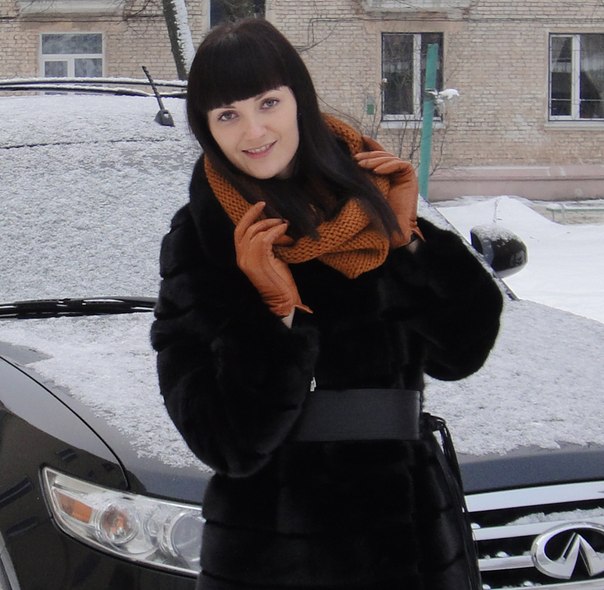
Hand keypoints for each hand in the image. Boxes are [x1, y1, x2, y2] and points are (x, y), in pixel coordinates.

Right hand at [234, 202, 310, 316]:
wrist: (283, 300)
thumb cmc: (280, 281)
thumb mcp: (272, 258)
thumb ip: (268, 244)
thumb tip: (277, 225)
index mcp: (242, 256)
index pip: (239, 231)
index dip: (248, 216)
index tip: (261, 204)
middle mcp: (242, 258)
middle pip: (244, 229)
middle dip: (258, 215)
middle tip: (272, 210)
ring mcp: (249, 261)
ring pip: (254, 233)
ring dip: (270, 224)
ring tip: (282, 223)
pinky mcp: (259, 263)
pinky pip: (265, 239)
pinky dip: (275, 231)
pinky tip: (284, 229)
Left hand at [355, 136, 422, 248]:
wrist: (393, 231)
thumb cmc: (377, 217)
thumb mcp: (365, 195)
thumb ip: (361, 182)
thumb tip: (345, 170)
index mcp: (383, 176)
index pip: (376, 157)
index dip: (369, 147)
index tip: (358, 141)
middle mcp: (393, 173)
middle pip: (382, 156)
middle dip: (368, 155)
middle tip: (355, 159)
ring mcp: (402, 174)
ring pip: (390, 158)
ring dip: (375, 160)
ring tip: (362, 165)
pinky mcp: (410, 177)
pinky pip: (400, 164)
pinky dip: (388, 165)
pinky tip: (377, 170)